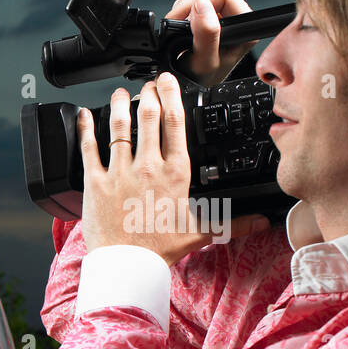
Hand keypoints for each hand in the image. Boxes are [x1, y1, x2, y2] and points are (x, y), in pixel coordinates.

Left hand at [78, 75, 267, 264]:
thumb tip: (261, 223)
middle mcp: (148, 166)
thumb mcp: (200, 232)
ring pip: (120, 127)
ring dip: (120, 105)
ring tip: (120, 94)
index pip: (176, 123)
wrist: (127, 265)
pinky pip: (89, 148)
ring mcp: (120, 172)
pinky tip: (85, 114)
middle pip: (149, 117)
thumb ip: (232, 223)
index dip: (171, 96)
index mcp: (175, 173)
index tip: (168, 83)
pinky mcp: (95, 182)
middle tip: (148, 84)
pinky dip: (87, 128)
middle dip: (148, 94)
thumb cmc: (159, 249)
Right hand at [166, 0, 254, 85]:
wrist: (189, 89)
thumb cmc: (199, 81)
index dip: (201, 6)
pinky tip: (180, 32)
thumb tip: (201, 4)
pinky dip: (180, 15)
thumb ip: (206, 33)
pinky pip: (192, 5)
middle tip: (177, 27)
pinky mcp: (208, 20)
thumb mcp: (203, 61)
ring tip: (179, 33)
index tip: (185, 23)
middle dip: (188, 9)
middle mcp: (234, 21)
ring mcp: (220, 20)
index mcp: (243, 28)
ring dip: (183, 13)